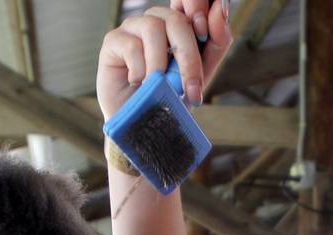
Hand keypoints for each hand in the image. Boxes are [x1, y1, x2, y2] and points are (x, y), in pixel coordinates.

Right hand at [96, 0, 232, 118]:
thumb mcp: (202, 72)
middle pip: (176, 20)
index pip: (191, 3)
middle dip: (188, 56)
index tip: (204, 32)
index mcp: (179, 24)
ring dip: (161, 64)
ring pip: (153, 27)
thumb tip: (219, 8)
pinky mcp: (113, 40)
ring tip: (159, 87)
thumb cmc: (170, 97)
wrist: (142, 124)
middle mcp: (156, 20)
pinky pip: (132, 46)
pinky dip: (140, 71)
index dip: (198, 7)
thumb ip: (216, 42)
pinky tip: (138, 84)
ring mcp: (133, 28)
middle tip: (192, 89)